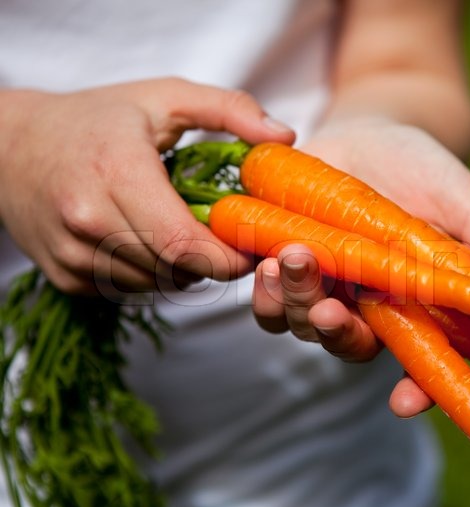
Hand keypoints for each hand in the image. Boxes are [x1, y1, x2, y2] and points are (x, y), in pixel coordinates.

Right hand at [0, 78, 294, 293]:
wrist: (10, 146)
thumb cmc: (96, 118)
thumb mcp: (165, 96)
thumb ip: (230, 109)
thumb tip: (284, 137)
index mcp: (116, 171)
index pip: (184, 242)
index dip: (228, 255)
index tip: (251, 244)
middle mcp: (88, 219)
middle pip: (177, 268)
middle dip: (213, 259)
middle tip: (227, 235)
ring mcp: (73, 254)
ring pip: (158, 284)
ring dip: (184, 267)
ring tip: (182, 228)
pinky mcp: (66, 277)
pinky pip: (133, 289)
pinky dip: (154, 272)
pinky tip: (148, 238)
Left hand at [252, 117, 469, 416]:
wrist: (373, 130)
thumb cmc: (426, 169)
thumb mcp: (462, 201)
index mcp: (420, 306)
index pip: (424, 364)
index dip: (418, 390)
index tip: (406, 399)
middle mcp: (372, 307)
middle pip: (353, 345)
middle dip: (337, 334)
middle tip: (330, 311)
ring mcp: (328, 288)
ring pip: (305, 324)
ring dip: (292, 304)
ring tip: (286, 263)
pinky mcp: (288, 262)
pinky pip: (269, 296)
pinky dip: (262, 287)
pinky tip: (261, 260)